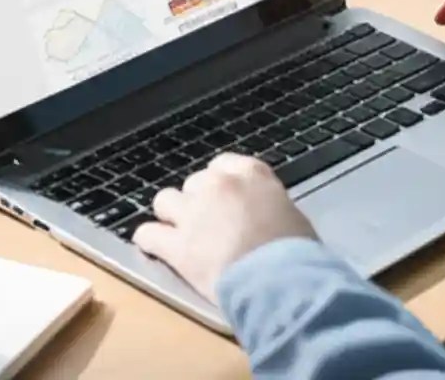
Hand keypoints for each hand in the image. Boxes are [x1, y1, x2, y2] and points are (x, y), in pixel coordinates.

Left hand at [133, 153, 316, 302]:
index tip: (223, 199)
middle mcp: (218, 185)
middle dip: (198, 202)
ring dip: (172, 216)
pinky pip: (147, 234)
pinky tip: (155, 249)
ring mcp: (193, 213)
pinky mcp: (176, 245)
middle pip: (194, 183)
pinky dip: (150, 241)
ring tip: (179, 234)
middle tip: (208, 226)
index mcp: (251, 174)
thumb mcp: (290, 215)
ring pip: (165, 201)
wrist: (280, 281)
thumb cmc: (298, 253)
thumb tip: (259, 216)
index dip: (220, 182)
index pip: (223, 164)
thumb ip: (266, 206)